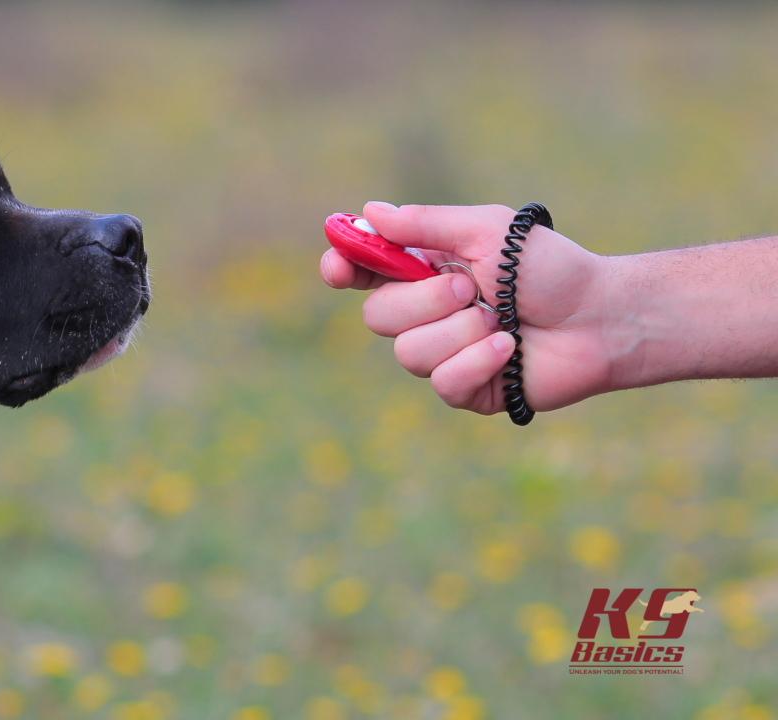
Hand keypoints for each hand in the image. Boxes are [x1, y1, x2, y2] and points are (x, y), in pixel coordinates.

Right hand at [320, 202, 617, 414]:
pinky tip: (511, 348)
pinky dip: (479, 360)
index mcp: (425, 270)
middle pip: (376, 316)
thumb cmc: (551, 268)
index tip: (339, 267)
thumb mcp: (487, 232)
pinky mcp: (466, 389)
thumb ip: (426, 224)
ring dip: (461, 331)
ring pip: (409, 353)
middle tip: (469, 288)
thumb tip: (371, 211)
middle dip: (423, 301)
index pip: (364, 271)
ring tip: (503, 321)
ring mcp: (444, 354)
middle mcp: (426, 313)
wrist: (601, 316)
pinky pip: (444, 382)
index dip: (343, 268)